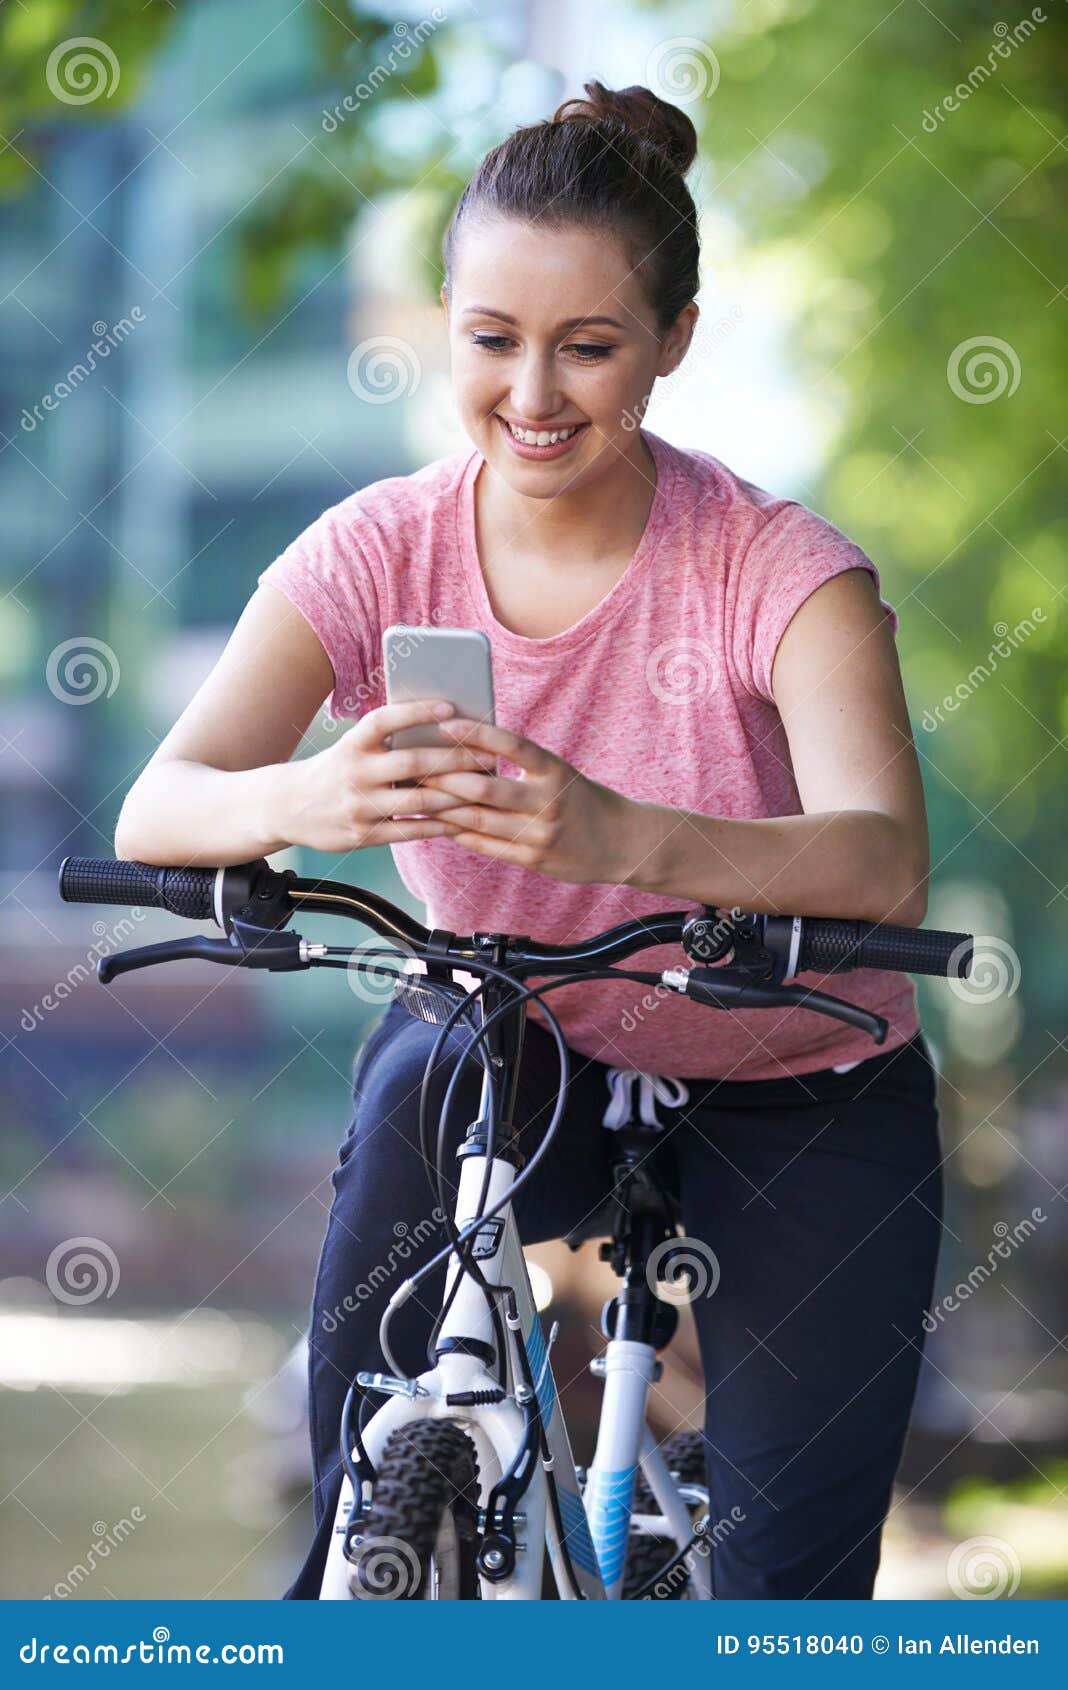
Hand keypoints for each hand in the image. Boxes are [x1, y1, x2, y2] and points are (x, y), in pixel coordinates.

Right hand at [283, 700, 496, 853]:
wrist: (287, 807)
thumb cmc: (335, 770)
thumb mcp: (351, 748)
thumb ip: (386, 741)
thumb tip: (441, 728)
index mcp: (352, 744)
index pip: (386, 720)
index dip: (417, 711)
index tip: (451, 706)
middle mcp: (355, 772)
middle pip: (414, 762)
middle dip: (456, 759)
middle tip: (490, 756)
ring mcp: (359, 806)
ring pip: (419, 800)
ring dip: (456, 795)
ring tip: (484, 788)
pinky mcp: (363, 835)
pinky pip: (411, 830)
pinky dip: (439, 825)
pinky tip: (462, 820)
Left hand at [418, 716, 638, 884]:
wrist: (622, 842)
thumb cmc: (582, 799)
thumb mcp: (559, 773)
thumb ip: (523, 764)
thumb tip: (471, 747)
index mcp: (555, 770)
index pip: (512, 745)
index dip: (477, 733)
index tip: (445, 723)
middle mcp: (549, 801)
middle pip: (486, 788)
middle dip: (445, 778)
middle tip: (414, 767)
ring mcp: (541, 834)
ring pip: (480, 820)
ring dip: (445, 808)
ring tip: (418, 796)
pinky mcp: (535, 860)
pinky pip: (488, 846)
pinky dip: (460, 834)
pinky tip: (440, 823)